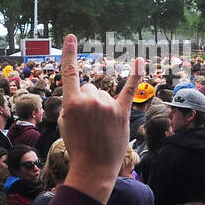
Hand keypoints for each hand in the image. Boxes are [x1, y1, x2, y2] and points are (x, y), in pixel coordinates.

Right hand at [59, 34, 141, 204]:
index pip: (70, 72)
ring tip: (99, 128)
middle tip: (87, 125)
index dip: (70, 54)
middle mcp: (91, 100)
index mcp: (72, 103)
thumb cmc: (77, 146)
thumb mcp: (64, 124)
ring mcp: (108, 106)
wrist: (94, 168)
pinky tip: (140, 61)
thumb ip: (70, 104)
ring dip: (101, 107)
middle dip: (87, 102)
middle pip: (89, 88)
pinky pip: (129, 89)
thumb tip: (81, 96)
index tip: (72, 36)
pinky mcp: (122, 112)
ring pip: (103, 94)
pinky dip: (136, 75)